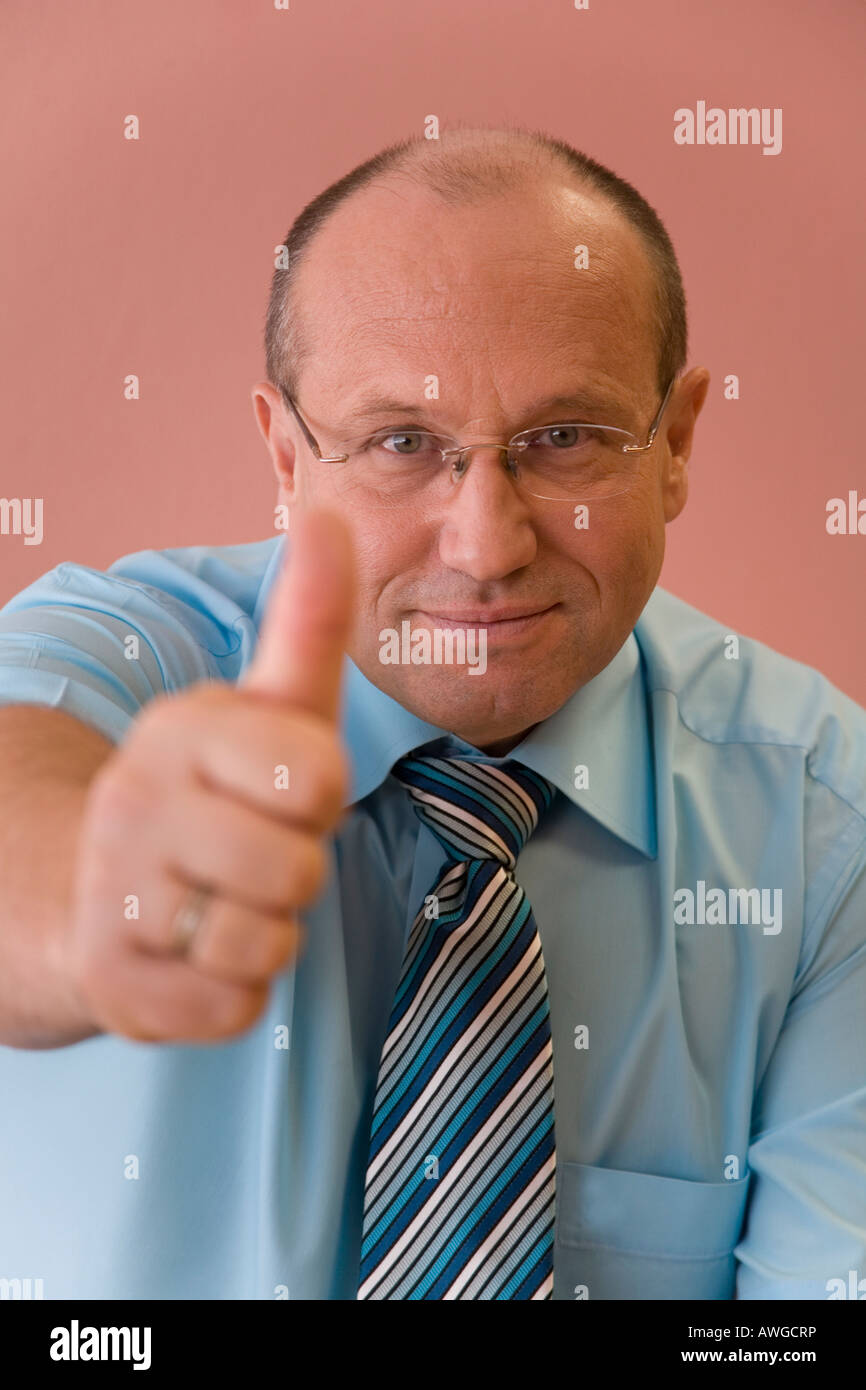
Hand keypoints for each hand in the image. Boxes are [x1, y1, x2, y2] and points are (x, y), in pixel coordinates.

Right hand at [63, 509, 354, 1042]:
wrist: (91, 887)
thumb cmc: (214, 789)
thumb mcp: (263, 705)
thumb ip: (306, 619)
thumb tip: (333, 512)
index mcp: (183, 727)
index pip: (319, 777)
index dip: (318, 795)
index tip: (278, 787)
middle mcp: (135, 804)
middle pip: (299, 870)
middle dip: (294, 870)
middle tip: (250, 851)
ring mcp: (114, 896)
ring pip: (268, 944)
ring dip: (266, 932)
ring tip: (221, 899)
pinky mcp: (115, 985)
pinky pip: (236, 1008)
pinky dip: (234, 990)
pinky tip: (195, 952)